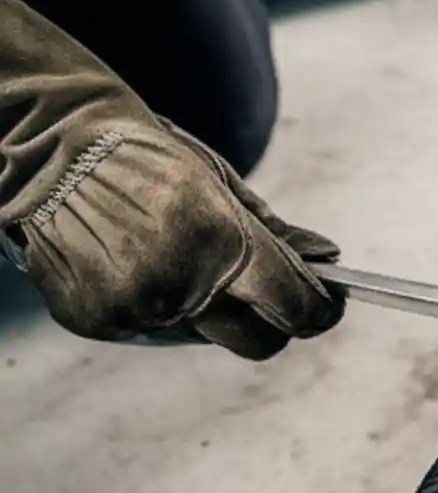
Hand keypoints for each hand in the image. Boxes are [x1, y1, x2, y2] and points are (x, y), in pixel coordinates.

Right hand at [0, 0, 341, 359]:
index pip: (293, 306)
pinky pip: (151, 329)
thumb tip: (326, 260)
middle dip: (272, 323)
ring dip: (206, 308)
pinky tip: (136, 263)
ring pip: (202, 334)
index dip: (318, 312)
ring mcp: (135, 308)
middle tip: (270, 297)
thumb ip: (276, 235)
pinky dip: (156, 306)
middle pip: (257, 342)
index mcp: (221, 242)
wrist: (56, 150)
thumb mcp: (223, 185)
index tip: (326, 306)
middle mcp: (179, 285)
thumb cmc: (152, 160)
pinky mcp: (97, 321)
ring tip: (180, 257)